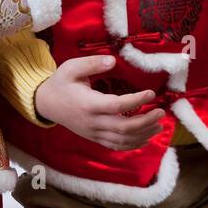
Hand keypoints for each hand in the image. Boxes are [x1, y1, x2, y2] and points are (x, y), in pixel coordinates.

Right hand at [34, 55, 164, 150]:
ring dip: (144, 134)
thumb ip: (92, 63)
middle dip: (146, 121)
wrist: (46, 104)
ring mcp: (94, 133)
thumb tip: (112, 62)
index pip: (116, 105)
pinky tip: (146, 137)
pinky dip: (133, 144)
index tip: (151, 93)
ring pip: (122, 140)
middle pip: (124, 128)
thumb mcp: (71, 68)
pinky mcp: (94, 138)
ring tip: (159, 125)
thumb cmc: (61, 83)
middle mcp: (92, 122)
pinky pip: (116, 146)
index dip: (136, 101)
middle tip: (161, 112)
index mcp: (88, 104)